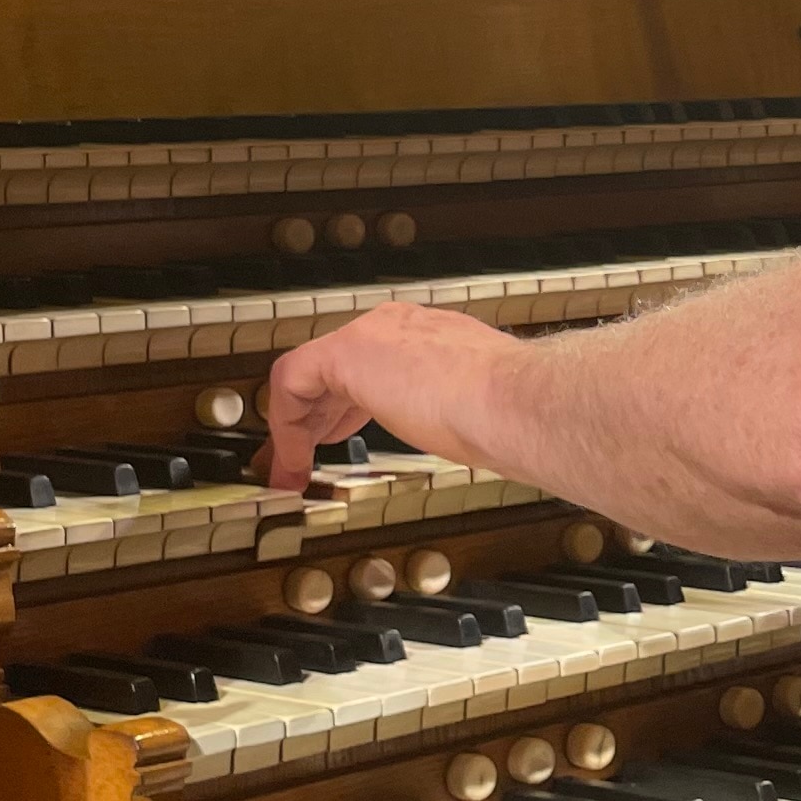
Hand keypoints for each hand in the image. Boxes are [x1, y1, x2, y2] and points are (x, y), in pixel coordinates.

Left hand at [260, 304, 517, 489]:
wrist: (513, 400)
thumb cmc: (508, 412)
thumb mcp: (474, 409)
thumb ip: (457, 410)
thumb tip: (464, 433)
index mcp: (429, 338)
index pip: (371, 366)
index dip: (346, 408)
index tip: (337, 440)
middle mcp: (396, 329)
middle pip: (331, 371)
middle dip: (311, 419)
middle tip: (299, 458)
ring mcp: (371, 336)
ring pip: (307, 377)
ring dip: (294, 430)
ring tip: (288, 471)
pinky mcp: (347, 353)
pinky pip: (291, 385)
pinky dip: (287, 429)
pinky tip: (294, 464)